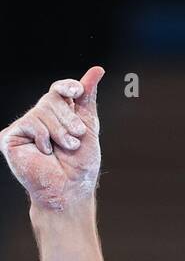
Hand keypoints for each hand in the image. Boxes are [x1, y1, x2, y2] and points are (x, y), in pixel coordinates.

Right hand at [0, 66, 103, 211]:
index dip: (67, 87)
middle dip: (68, 118)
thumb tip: (97, 70)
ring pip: (41, 110)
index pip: (59, 90)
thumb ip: (88, 98)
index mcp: (56, 115)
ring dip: (59, 132)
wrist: (70, 191)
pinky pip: (30, 123)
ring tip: (63, 149)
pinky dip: (43, 138)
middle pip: (52, 98)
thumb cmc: (80, 166)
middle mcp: (39, 119)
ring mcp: (24, 128)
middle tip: (76, 138)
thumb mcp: (88, 127)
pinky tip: (45, 153)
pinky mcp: (10, 138)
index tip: (77, 91)